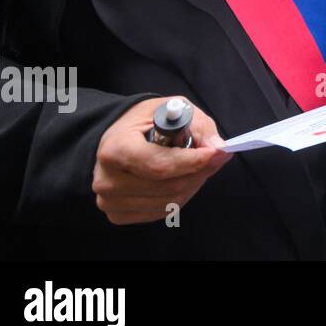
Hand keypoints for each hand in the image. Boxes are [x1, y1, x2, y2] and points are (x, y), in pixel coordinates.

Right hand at [92, 97, 231, 224]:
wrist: (121, 137)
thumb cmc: (149, 122)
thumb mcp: (175, 110)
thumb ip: (198, 126)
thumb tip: (218, 148)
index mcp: (115, 149)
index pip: (159, 165)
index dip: (193, 162)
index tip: (218, 153)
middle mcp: (106, 180)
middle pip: (168, 187)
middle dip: (199, 171)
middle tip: (215, 157)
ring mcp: (110, 201)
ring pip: (169, 202)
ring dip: (193, 183)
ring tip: (197, 165)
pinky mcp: (118, 215)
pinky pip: (161, 212)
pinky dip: (181, 196)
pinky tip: (182, 178)